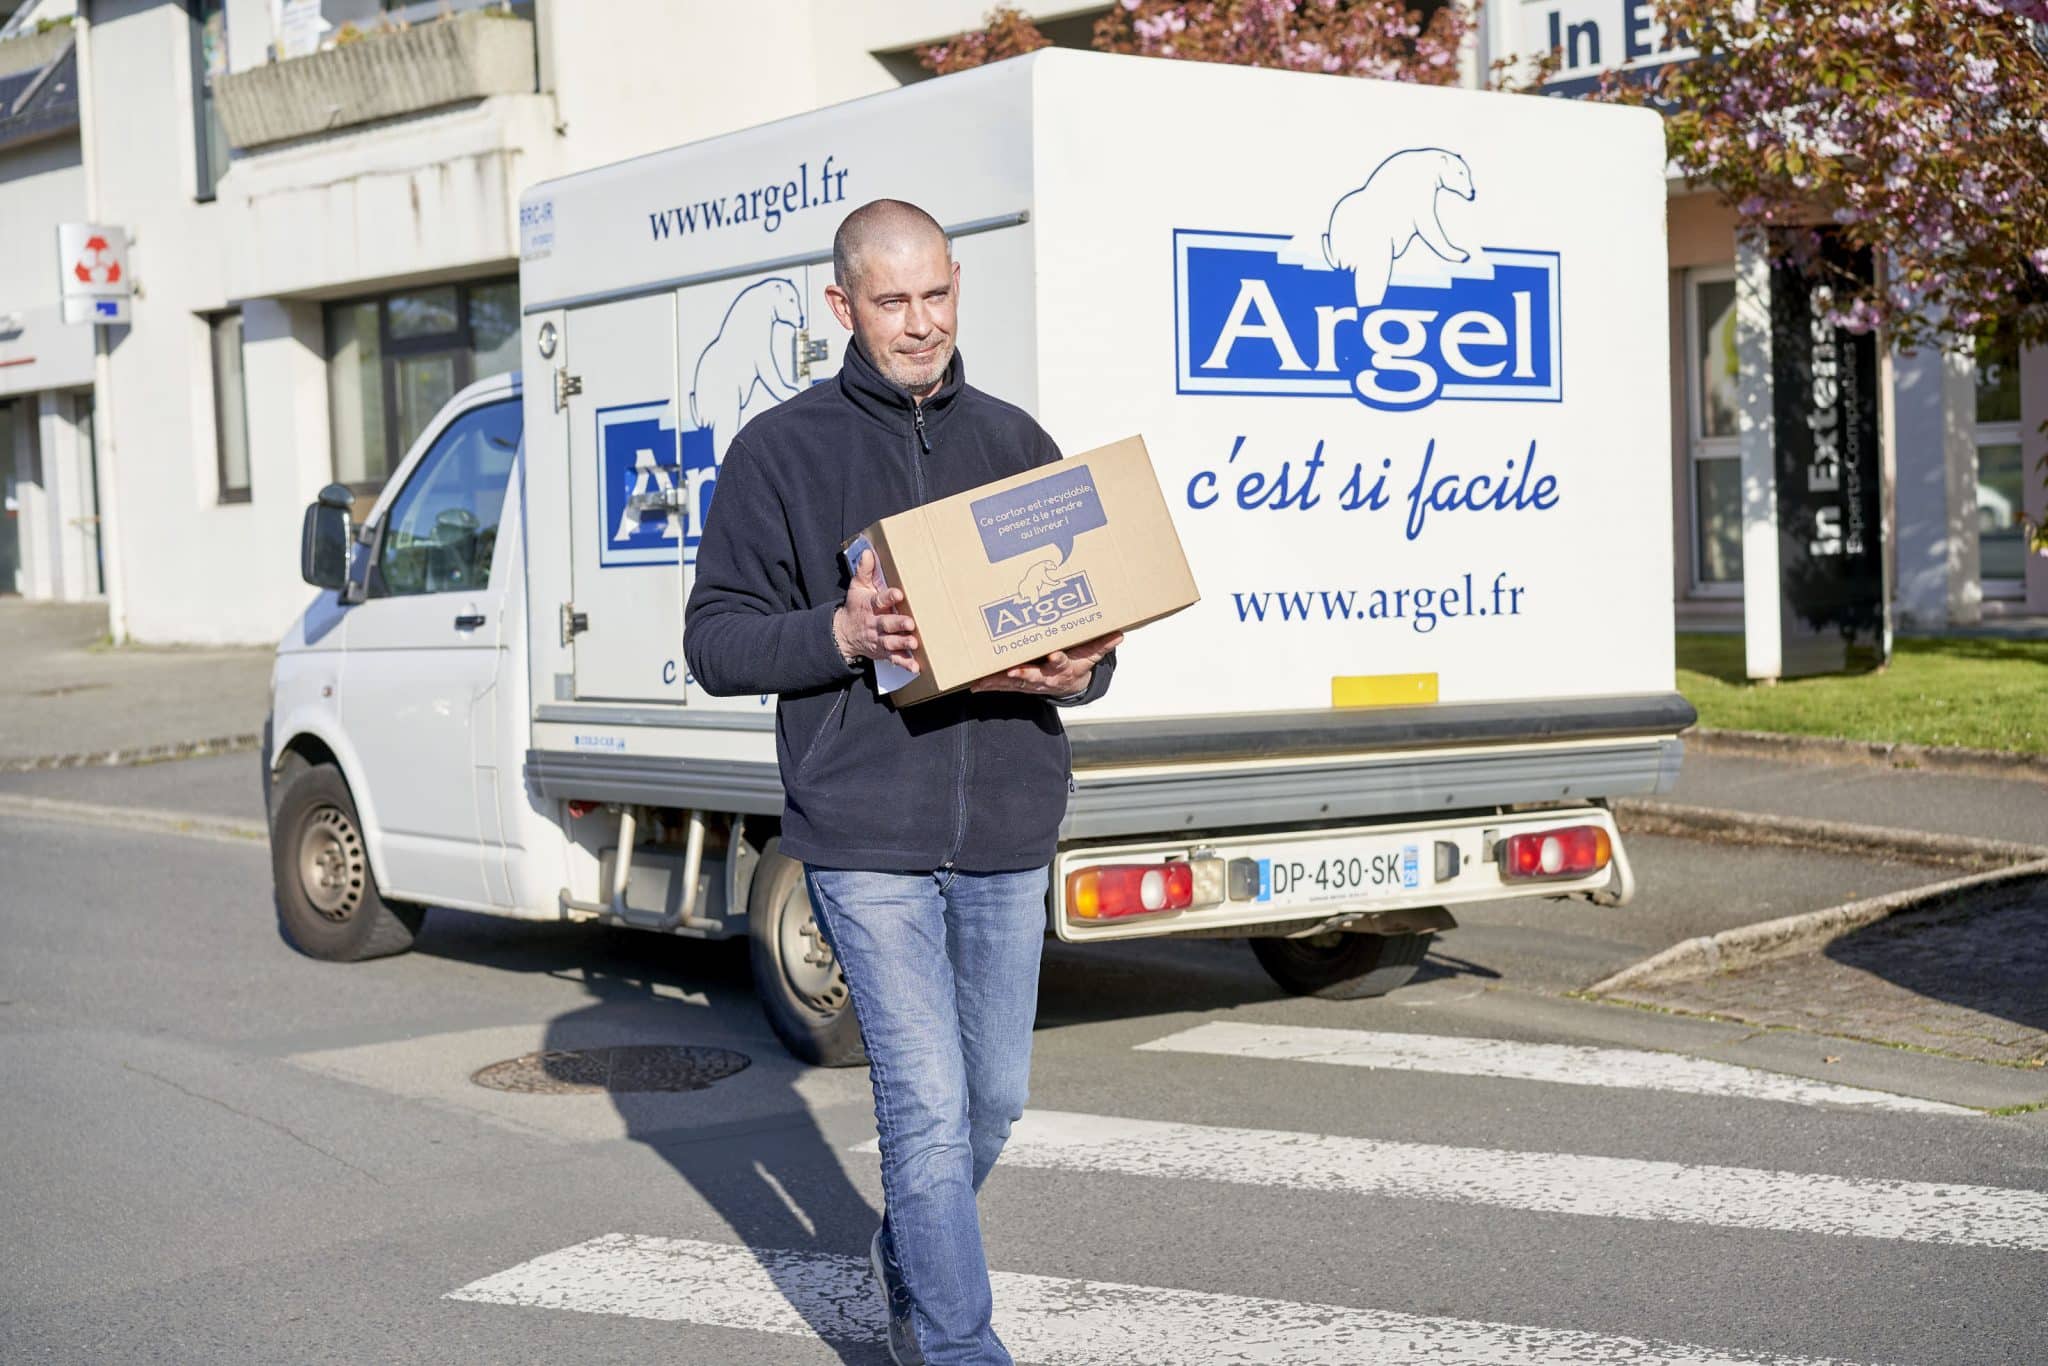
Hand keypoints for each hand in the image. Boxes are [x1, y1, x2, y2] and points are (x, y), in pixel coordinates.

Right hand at [834, 549, 919, 672]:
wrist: (844, 633)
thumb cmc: (855, 607)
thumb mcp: (856, 587)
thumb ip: (863, 570)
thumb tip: (868, 552)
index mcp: (870, 606)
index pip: (879, 600)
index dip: (889, 597)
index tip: (899, 594)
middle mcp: (874, 623)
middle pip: (886, 624)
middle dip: (897, 624)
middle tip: (909, 623)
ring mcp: (879, 639)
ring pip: (891, 642)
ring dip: (902, 643)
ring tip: (913, 643)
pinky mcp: (883, 651)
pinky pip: (894, 659)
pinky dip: (904, 663)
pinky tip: (914, 666)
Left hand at [970, 632, 1122, 695]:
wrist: (1068, 685)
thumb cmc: (1077, 664)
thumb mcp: (1092, 654)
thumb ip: (1102, 643)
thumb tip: (1119, 634)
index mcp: (1062, 667)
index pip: (1061, 662)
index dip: (1058, 659)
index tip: (1055, 655)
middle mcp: (1044, 677)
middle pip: (1033, 675)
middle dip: (1023, 673)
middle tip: (1013, 671)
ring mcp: (1029, 681)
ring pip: (1013, 682)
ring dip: (998, 681)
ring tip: (982, 681)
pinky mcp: (1017, 683)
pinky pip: (1002, 685)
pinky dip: (989, 685)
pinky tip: (974, 685)